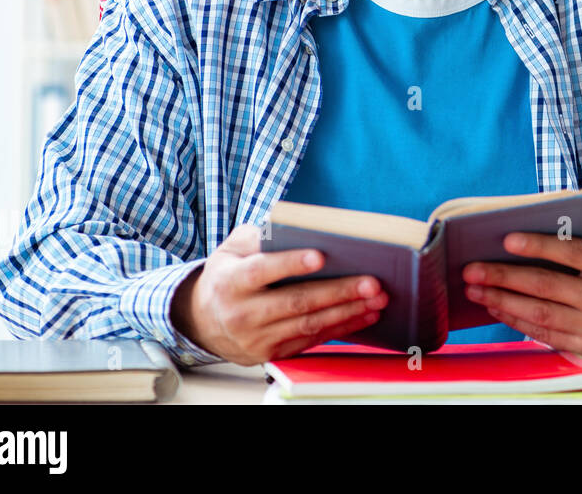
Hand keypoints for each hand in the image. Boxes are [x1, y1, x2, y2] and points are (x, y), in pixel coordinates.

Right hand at [170, 223, 388, 365]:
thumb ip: (258, 236)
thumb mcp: (231, 249)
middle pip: (295, 302)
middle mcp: (242, 314)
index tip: (321, 256)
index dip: (290, 264)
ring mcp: (256, 339)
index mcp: (230, 282)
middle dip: (338, 292)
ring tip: (378, 300)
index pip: (261, 271)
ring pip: (308, 325)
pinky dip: (341, 329)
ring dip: (347, 312)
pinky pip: (311, 341)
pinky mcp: (271, 354)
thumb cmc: (227, 275)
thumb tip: (295, 226)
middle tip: (372, 283)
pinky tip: (364, 316)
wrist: (204, 321)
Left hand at [461, 212, 581, 366]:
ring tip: (474, 289)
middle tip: (471, 269)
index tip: (507, 239)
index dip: (540, 246)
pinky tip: (495, 307)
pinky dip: (515, 320)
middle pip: (548, 286)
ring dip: (502, 300)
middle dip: (505, 276)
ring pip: (540, 312)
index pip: (574, 253)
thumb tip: (560, 207)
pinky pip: (543, 333)